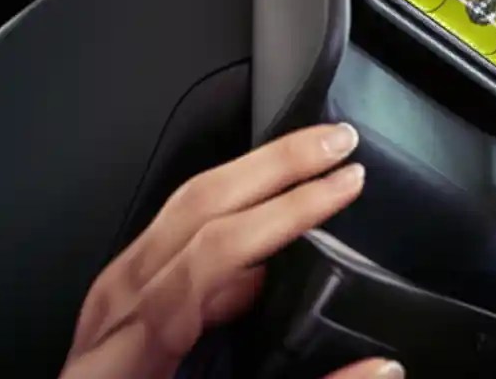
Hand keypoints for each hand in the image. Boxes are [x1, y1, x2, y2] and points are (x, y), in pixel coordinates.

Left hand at [60, 123, 402, 378]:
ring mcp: (116, 297)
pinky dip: (232, 207)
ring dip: (256, 173)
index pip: (219, 247)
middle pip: (199, 203)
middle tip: (338, 140)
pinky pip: (177, 232)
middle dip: (278, 162)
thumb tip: (379, 366)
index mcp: (137, 339)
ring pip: (185, 206)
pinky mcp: (124, 300)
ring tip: (314, 157)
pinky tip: (271, 208)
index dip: (290, 208)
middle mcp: (118, 305)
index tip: (345, 183)